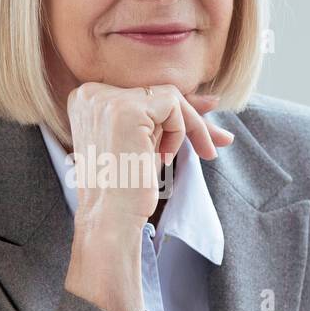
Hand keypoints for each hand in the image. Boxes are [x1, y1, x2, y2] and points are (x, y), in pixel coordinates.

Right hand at [64, 81, 234, 226]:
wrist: (110, 218)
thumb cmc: (126, 188)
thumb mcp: (145, 143)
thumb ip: (166, 118)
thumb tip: (212, 100)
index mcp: (86, 100)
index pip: (141, 94)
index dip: (175, 112)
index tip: (204, 123)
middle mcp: (91, 93)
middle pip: (156, 92)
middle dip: (192, 117)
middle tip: (223, 140)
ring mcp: (106, 99)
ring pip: (168, 96)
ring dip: (189, 127)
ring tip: (194, 154)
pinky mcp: (126, 109)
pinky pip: (172, 105)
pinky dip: (179, 132)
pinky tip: (165, 159)